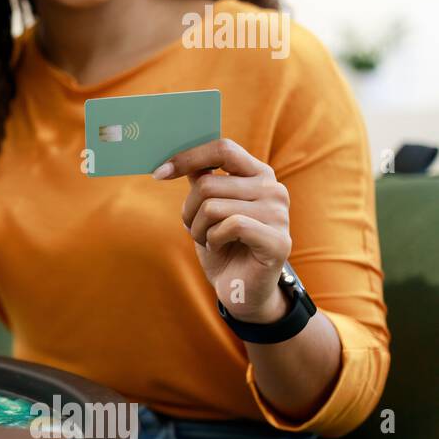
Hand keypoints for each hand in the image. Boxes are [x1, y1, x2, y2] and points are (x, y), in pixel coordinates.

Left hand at [153, 138, 291, 323]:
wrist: (242, 289)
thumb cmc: (223, 245)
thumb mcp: (207, 208)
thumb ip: (201, 179)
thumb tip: (175, 156)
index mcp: (258, 174)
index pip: (223, 149)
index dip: (188, 158)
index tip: (159, 173)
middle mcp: (273, 189)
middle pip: (208, 184)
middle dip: (189, 210)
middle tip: (194, 228)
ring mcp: (279, 214)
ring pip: (213, 207)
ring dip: (198, 229)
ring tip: (209, 240)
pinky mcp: (278, 240)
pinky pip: (229, 226)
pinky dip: (213, 240)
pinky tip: (220, 247)